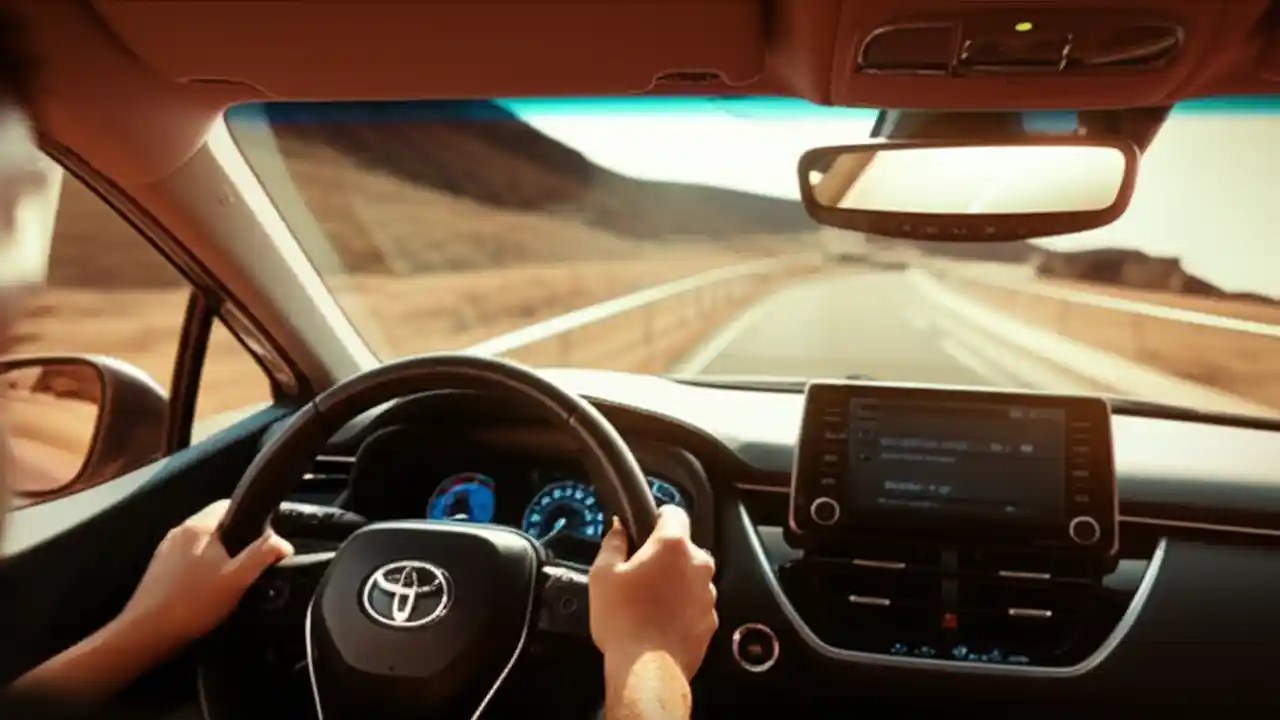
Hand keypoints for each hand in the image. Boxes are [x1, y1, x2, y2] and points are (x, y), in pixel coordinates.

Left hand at [118, 500, 293, 644]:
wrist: (147, 633)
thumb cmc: (195, 603)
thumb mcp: (238, 579)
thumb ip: (263, 555)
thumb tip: (284, 542)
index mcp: (199, 526)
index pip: (229, 505)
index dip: (251, 519)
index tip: (263, 541)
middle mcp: (179, 531)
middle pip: (216, 525)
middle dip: (235, 540)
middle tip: (249, 565)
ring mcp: (165, 550)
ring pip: (201, 543)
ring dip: (217, 556)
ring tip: (230, 580)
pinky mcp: (157, 568)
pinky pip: (187, 558)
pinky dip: (200, 568)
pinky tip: (205, 590)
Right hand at [588, 505, 717, 680]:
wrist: (646, 670)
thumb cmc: (624, 622)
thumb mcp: (603, 575)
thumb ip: (613, 543)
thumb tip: (619, 530)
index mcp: (673, 546)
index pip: (674, 512)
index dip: (657, 516)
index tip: (646, 526)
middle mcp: (698, 565)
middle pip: (683, 547)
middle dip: (663, 556)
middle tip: (637, 573)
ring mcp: (707, 594)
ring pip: (690, 576)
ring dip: (673, 582)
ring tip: (646, 602)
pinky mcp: (710, 620)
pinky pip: (694, 603)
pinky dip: (680, 607)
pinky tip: (658, 620)